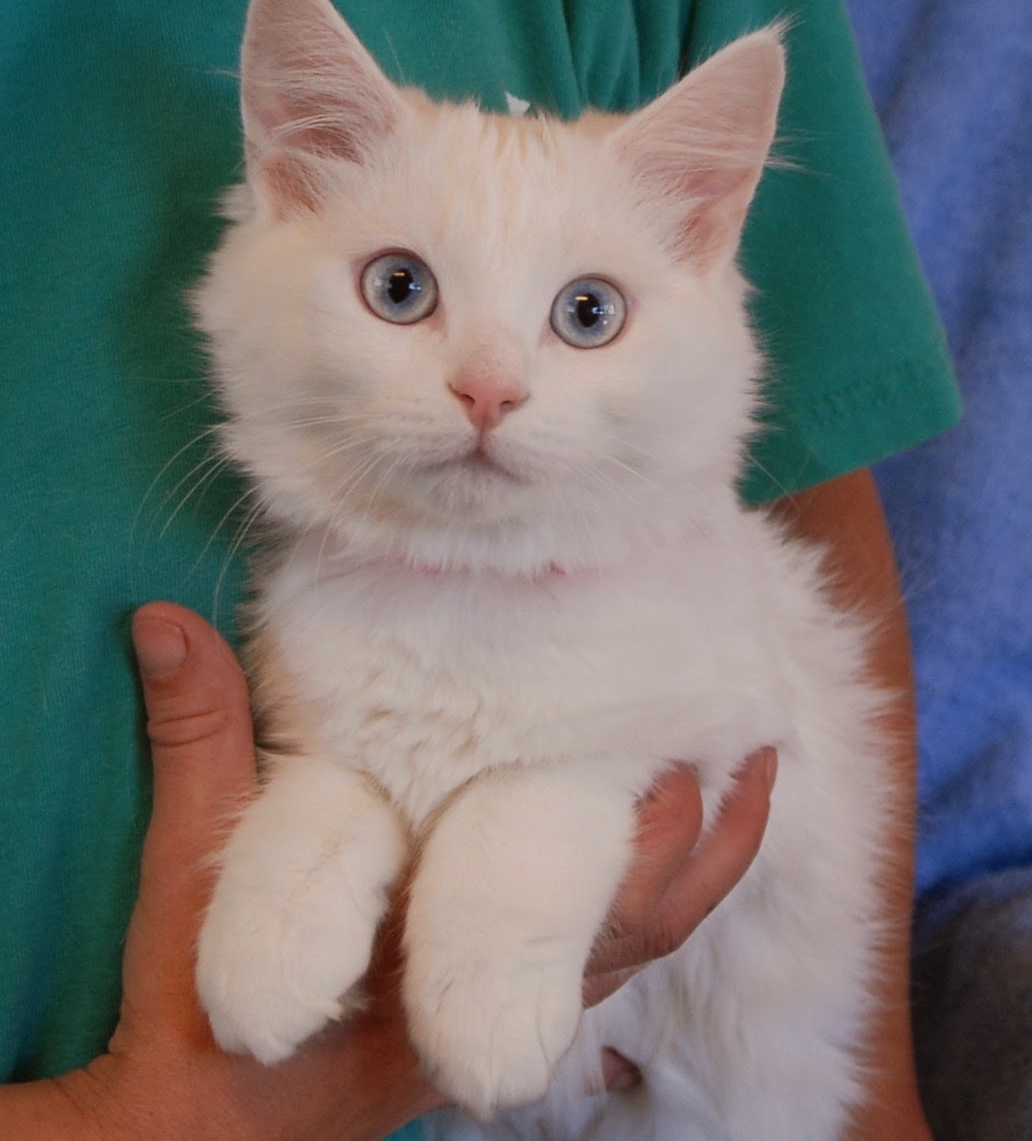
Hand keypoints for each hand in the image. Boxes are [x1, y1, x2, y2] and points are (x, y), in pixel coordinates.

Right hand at [2, 604, 773, 1138]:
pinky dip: (660, 900)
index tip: (688, 747)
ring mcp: (513, 1017)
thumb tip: (165, 623)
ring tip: (743, 775)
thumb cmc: (197, 1022)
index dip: (646, 828)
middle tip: (739, 737)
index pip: (567, 899)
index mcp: (437, 958)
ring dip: (698, 868)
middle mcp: (498, 1000)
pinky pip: (616, 960)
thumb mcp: (184, 878)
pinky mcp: (510, 1018)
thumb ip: (196, 748)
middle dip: (696, 837)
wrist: (195, 1135)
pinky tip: (667, 845)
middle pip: (639, 924)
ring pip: (640, 946)